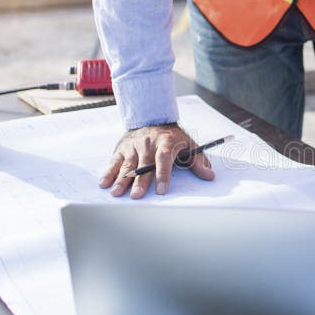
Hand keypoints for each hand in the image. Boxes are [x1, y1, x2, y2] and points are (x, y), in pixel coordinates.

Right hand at [99, 123, 213, 198]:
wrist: (152, 118)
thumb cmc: (174, 138)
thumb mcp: (189, 145)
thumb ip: (198, 161)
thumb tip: (210, 176)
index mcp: (166, 141)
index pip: (164, 158)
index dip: (163, 174)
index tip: (162, 189)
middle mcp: (148, 143)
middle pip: (143, 164)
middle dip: (140, 181)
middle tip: (137, 196)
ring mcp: (134, 145)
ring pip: (127, 164)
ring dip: (121, 180)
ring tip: (117, 193)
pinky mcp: (122, 148)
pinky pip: (115, 161)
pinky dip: (109, 172)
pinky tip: (104, 183)